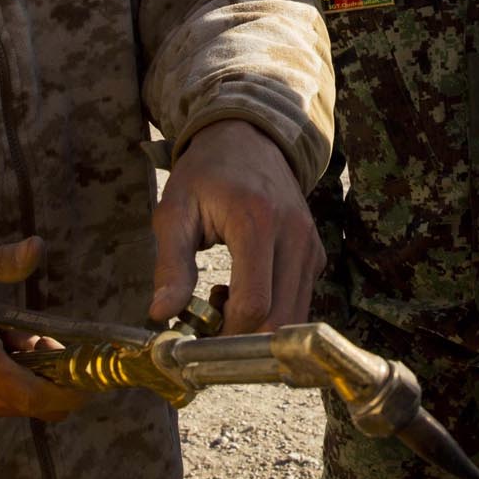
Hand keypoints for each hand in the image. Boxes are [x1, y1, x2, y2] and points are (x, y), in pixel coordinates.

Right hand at [0, 236, 85, 422]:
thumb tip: (37, 248)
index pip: (31, 396)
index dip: (71, 391)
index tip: (92, 374)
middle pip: (32, 403)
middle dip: (53, 376)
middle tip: (47, 338)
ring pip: (13, 405)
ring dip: (28, 377)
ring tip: (11, 335)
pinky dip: (5, 382)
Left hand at [149, 119, 322, 334]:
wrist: (249, 139)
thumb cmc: (206, 174)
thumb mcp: (174, 212)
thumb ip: (171, 266)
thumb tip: (162, 315)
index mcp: (256, 222)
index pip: (253, 304)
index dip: (225, 334)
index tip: (196, 336)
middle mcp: (293, 235)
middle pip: (279, 319)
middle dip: (242, 338)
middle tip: (208, 328)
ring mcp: (310, 245)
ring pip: (294, 317)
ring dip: (259, 328)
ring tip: (224, 303)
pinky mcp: (316, 254)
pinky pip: (299, 301)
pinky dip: (273, 311)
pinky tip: (244, 289)